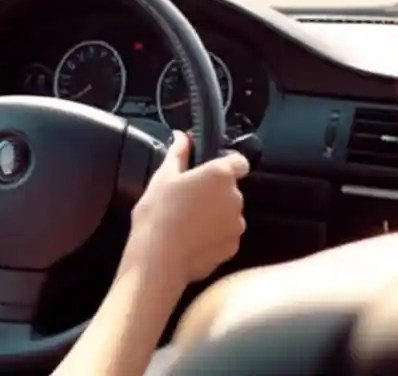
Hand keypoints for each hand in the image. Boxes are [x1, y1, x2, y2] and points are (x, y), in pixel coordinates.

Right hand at [123, 133, 249, 285]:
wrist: (159, 260)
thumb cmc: (158, 213)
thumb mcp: (162, 177)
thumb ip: (178, 153)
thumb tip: (182, 136)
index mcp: (220, 175)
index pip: (239, 161)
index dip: (226, 164)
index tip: (208, 172)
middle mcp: (235, 198)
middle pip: (230, 190)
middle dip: (214, 193)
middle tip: (187, 199)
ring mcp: (236, 224)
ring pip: (228, 214)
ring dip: (214, 215)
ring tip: (187, 222)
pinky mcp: (233, 247)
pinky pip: (225, 235)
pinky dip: (213, 236)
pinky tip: (191, 239)